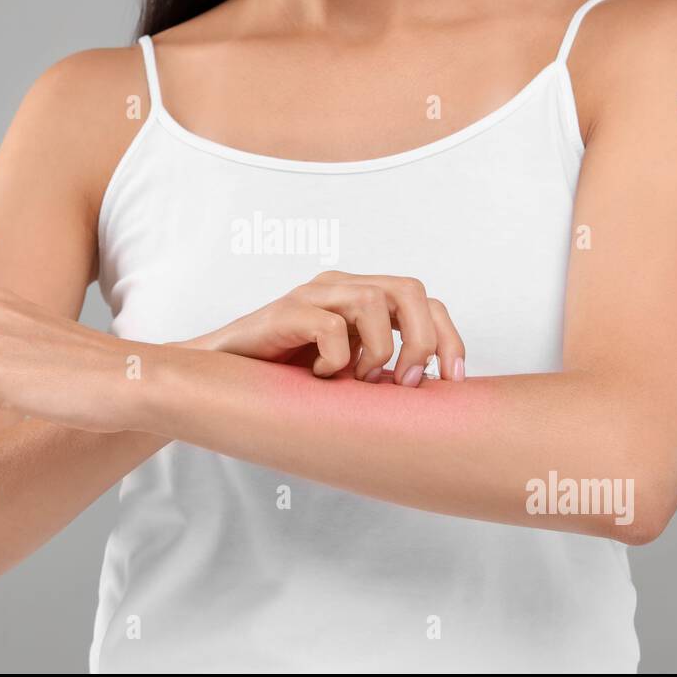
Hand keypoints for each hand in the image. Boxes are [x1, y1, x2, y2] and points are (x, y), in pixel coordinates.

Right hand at [179, 271, 465, 386]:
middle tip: (407, 383)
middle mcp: (341, 285)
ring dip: (377, 352)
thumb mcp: (350, 371)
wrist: (223, 375)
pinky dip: (336, 360)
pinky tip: (321, 377)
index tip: (452, 380)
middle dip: (422, 341)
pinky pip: (330, 327)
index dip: (448, 338)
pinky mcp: (285, 312)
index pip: (425, 301)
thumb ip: (385, 368)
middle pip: (409, 290)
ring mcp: (313, 294)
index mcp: (362, 295)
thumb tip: (438, 391)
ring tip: (358, 380)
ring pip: (373, 302)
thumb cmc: (289, 377)